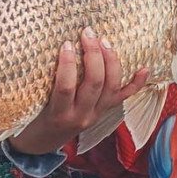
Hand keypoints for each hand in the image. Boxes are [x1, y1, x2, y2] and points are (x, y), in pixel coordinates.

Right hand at [10, 27, 150, 154]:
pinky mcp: (105, 113)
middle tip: (88, 34)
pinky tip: (145, 68)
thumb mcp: (32, 103)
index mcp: (59, 114)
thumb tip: (48, 48)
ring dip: (111, 62)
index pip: (65, 88)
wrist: (42, 143)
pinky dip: (136, 83)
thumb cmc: (33, 117)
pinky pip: (123, 98)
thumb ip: (41, 82)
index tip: (66, 44)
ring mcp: (96, 115)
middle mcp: (81, 116)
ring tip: (105, 41)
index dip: (67, 65)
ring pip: (111, 87)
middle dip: (93, 56)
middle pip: (94, 83)